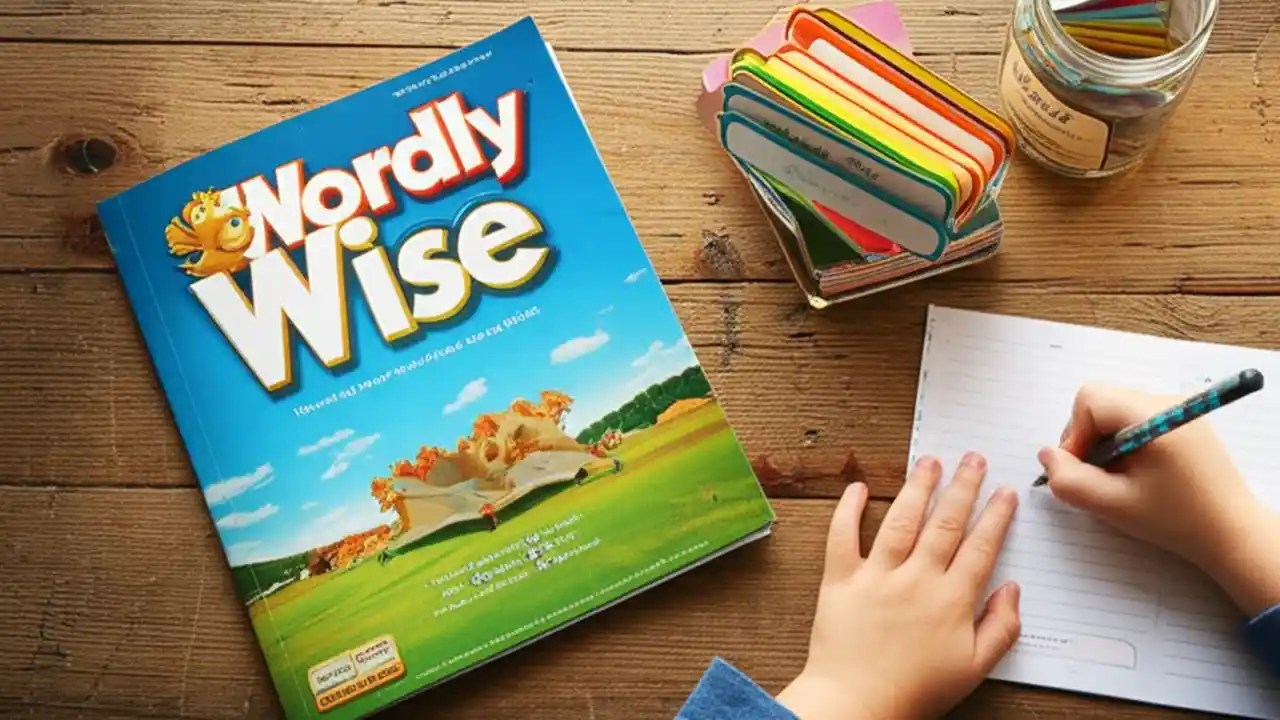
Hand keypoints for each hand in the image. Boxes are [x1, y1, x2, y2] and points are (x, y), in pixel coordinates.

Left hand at [776, 454, 1020, 719]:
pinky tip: (859, 487)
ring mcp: (876, 576)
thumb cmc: (916, 692)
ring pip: (901, 520)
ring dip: (918, 487)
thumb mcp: (974, 669)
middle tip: (973, 458)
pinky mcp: (840, 580)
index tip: (1005, 491)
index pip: (980, 546)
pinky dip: (848, 509)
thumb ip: (1001, 628)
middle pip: (945, 523)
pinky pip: (842, 536)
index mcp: (952, 600)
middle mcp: (916, 579)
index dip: (995, 516)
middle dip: (963, 487)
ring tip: (930, 461)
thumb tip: (1012, 589)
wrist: (856, 706)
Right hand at [1038, 383, 1279, 615]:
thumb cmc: (1176, 520)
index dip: (1074, 434)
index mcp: (1154, 415)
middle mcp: (1167, 402)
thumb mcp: (1113, 505)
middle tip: (1096, 476)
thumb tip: (1047, 456)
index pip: (1090, 400)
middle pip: (1102, 401)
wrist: (1232, 533)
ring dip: (1104, 441)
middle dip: (1087, 437)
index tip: (1081, 469)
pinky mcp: (1184, 421)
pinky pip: (1135, 418)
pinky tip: (1136, 473)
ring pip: (1116, 410)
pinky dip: (1124, 442)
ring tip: (1118, 477)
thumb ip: (1069, 480)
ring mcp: (1178, 409)